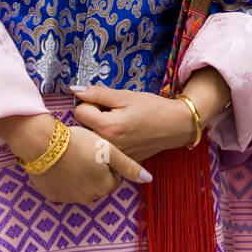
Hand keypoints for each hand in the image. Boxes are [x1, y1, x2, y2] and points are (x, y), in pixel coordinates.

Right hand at [28, 122, 150, 204]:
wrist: (44, 144)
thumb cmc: (80, 143)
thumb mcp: (109, 151)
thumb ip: (129, 166)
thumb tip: (148, 179)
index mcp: (104, 187)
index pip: (113, 178)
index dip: (107, 164)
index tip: (99, 151)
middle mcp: (88, 198)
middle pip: (97, 184)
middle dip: (94, 172)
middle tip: (85, 152)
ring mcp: (69, 199)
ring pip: (80, 187)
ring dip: (79, 175)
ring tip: (72, 156)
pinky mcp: (52, 196)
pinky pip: (62, 188)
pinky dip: (63, 179)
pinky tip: (60, 164)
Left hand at [71, 85, 194, 163]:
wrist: (176, 126)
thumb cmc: (153, 108)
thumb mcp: (126, 96)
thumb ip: (98, 93)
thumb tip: (75, 89)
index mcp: (108, 127)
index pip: (79, 111)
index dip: (89, 103)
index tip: (104, 103)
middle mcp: (108, 146)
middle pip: (84, 127)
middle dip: (94, 117)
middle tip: (113, 113)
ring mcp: (114, 157)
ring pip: (93, 138)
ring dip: (100, 130)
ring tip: (119, 124)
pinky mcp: (120, 162)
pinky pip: (104, 149)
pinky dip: (109, 141)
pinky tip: (124, 135)